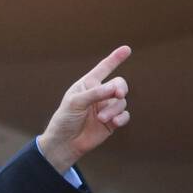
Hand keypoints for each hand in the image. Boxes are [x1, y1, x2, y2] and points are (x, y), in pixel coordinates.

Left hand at [39, 45, 131, 172]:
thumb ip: (95, 93)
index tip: (127, 49)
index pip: (104, 68)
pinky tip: (114, 122)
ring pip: (122, 102)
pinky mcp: (112, 121)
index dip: (115, 59)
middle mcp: (99, 94)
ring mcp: (106, 108)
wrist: (65, 143)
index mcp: (88, 84)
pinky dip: (121, 118)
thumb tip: (115, 87)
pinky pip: (124, 115)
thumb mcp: (76, 102)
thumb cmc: (65, 119)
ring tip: (101, 118)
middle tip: (118, 94)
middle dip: (120, 88)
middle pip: (119, 84)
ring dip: (114, 109)